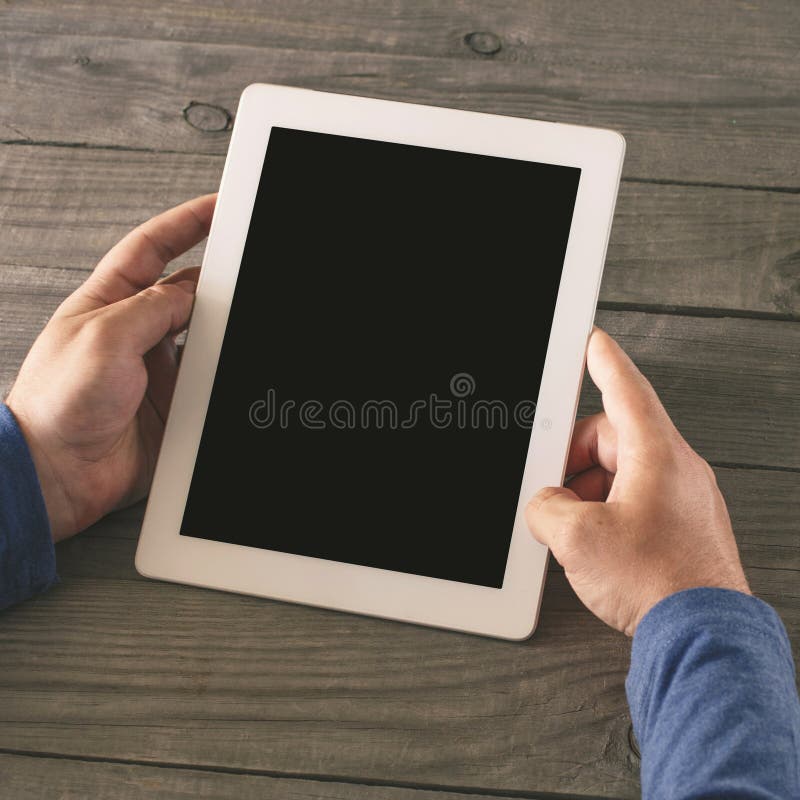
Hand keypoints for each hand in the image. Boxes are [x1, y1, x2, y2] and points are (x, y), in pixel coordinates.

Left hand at [6, 194, 215, 541]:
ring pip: (204, 334)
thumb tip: (190, 292)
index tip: (219, 207)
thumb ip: (152, 308)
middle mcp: (134, 332)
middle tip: (247, 267)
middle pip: (186, 291)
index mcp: (106, 303)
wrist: (58, 475)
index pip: (151, 248)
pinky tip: (230, 368)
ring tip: (239, 324)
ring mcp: (156, 368)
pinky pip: (209, 378)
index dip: (185, 223)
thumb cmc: (56, 406)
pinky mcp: (173, 402)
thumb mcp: (104, 339)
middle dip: (216, 277)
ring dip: (222, 330)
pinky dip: (224, 372)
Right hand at [526, 328, 749, 635]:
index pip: (626, 390)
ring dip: (586, 490)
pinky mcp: (680, 526)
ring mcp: (681, 499)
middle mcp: (675, 470)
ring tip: (570, 525)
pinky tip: (591, 541)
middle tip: (549, 484)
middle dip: (572, 458)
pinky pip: (633, 499)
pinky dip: (605, 510)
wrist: (703, 633)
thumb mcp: (578, 538)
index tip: (593, 341)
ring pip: (619, 471)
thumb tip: (546, 506)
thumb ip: (547, 509)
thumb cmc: (659, 583)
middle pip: (611, 437)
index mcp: (656, 455)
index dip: (603, 361)